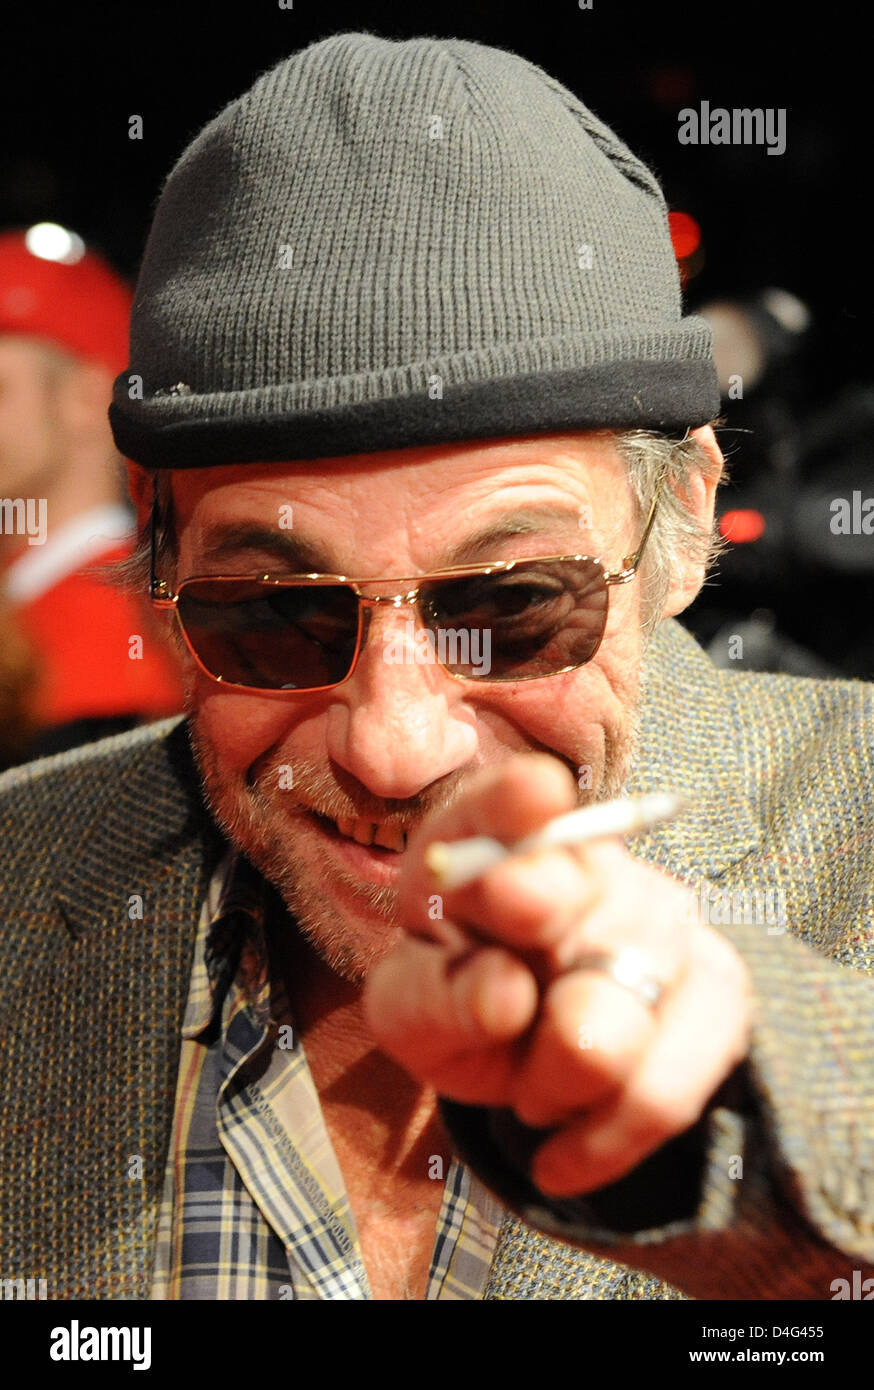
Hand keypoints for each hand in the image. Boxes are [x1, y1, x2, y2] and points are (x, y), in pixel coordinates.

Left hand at [363, 753, 752, 1197]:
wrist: (534, 1055)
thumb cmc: (457, 1005)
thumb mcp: (411, 1009)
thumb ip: (432, 997)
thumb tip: (505, 992)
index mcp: (490, 843)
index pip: (501, 804)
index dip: (519, 801)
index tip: (536, 792)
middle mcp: (582, 863)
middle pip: (579, 885)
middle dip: (544, 916)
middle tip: (506, 989)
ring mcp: (659, 917)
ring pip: (618, 1007)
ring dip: (553, 1076)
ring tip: (526, 1093)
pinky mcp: (716, 989)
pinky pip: (669, 1085)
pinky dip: (605, 1137)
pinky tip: (560, 1158)